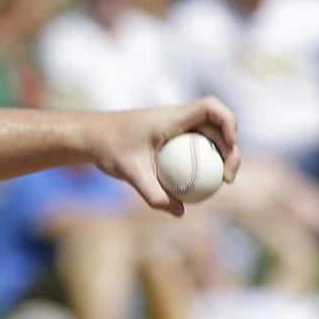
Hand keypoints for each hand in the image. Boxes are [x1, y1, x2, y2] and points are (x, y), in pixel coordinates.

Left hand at [90, 96, 240, 216]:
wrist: (88, 136)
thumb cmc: (107, 148)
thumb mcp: (129, 172)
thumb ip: (153, 193)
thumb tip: (180, 212)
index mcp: (170, 117)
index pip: (209, 106)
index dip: (228, 121)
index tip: (230, 145)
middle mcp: (176, 118)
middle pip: (216, 125)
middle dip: (231, 149)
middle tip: (228, 179)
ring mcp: (173, 126)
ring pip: (208, 136)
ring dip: (220, 155)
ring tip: (221, 183)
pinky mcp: (168, 137)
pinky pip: (193, 146)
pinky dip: (202, 161)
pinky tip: (199, 186)